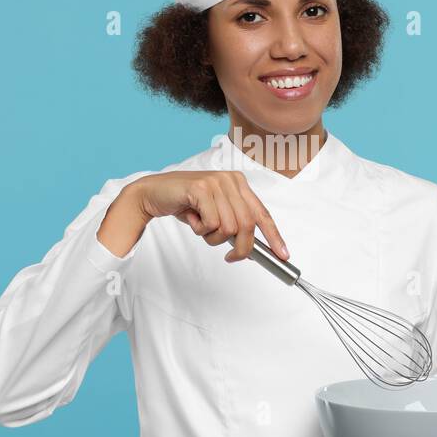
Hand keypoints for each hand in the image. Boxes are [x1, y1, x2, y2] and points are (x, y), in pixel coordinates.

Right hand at [101, 170, 288, 262]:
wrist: (153, 194)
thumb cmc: (185, 205)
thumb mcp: (215, 214)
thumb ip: (234, 224)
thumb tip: (251, 249)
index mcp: (238, 183)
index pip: (262, 213)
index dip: (274, 236)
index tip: (283, 255)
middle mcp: (230, 179)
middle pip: (247, 225)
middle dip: (240, 248)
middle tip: (229, 257)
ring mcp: (216, 182)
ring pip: (229, 227)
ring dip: (213, 237)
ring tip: (200, 226)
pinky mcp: (201, 188)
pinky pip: (211, 223)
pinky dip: (200, 229)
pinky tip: (191, 218)